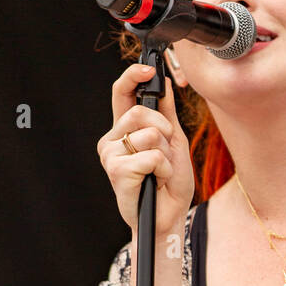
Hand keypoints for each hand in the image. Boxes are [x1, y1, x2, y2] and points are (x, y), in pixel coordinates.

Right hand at [97, 63, 195, 237]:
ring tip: (160, 171)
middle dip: (163, 129)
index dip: (131, 77)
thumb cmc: (169, 184)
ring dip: (165, 154)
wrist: (168, 216)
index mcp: (123, 130)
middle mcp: (112, 140)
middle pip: (139, 112)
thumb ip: (167, 114)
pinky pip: (150, 156)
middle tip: (166, 152)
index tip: (147, 69)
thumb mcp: (174, 142)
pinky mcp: (117, 172)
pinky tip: (157, 181)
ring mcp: (111, 156)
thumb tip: (165, 83)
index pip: (120, 94)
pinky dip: (163, 169)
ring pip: (148, 134)